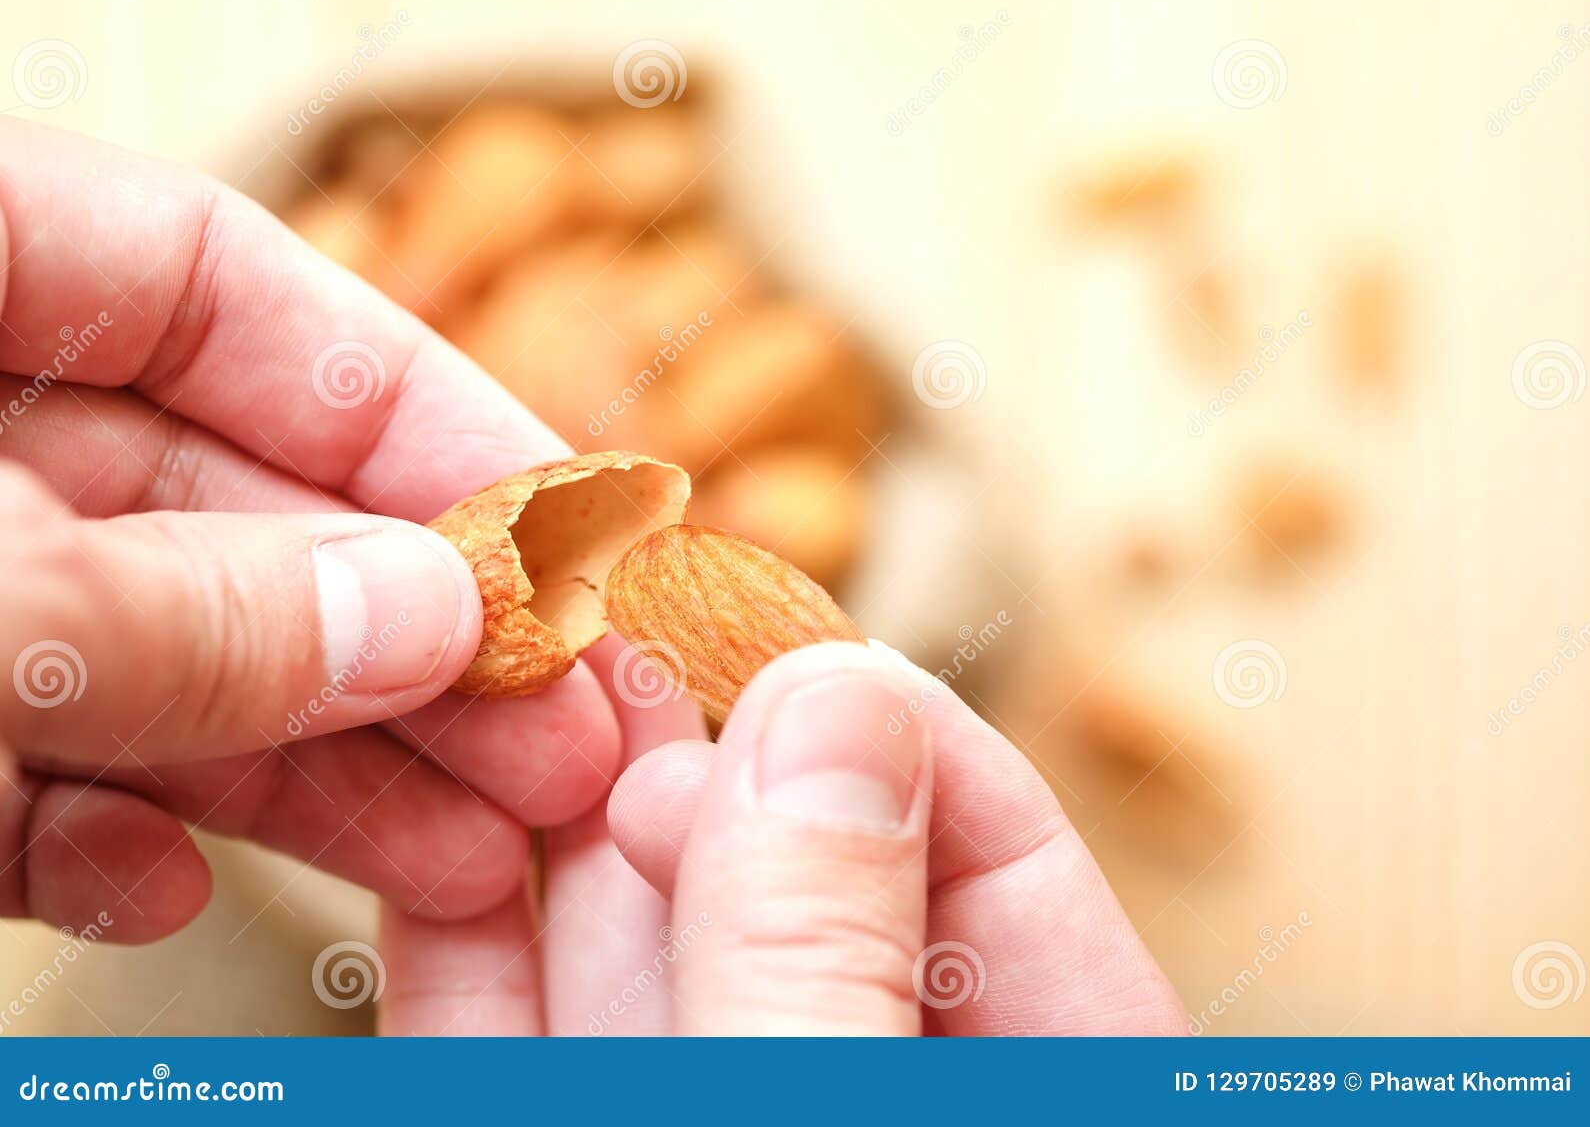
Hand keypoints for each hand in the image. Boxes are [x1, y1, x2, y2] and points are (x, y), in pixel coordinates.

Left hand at [0, 118, 626, 941]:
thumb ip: (192, 617)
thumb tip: (431, 615)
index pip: (210, 281)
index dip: (414, 403)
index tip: (567, 532)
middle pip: (216, 503)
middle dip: (404, 642)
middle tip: (561, 739)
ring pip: (144, 655)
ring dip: (312, 766)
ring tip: (471, 852)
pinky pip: (10, 768)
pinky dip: (103, 836)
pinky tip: (169, 887)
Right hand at [378, 642, 1186, 1034]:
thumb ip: (832, 960)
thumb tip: (835, 701)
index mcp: (1028, 1089)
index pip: (1011, 877)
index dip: (895, 732)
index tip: (784, 632)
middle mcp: (877, 1086)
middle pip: (812, 902)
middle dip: (715, 760)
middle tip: (633, 622)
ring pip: (658, 970)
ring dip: (584, 827)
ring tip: (537, 679)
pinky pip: (523, 1059)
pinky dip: (478, 954)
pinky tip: (447, 847)